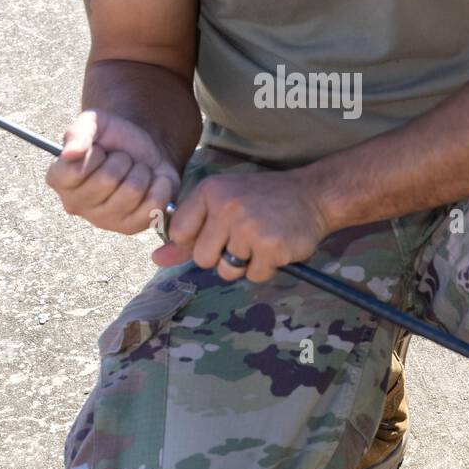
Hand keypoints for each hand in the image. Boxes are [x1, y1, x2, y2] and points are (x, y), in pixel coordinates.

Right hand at [45, 110, 180, 234]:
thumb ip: (78, 134)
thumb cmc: (112, 135)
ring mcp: (103, 221)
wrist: (144, 144)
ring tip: (136, 169)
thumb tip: (69, 154)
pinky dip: (160, 185)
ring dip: (141, 171)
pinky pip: (153, 206)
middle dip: (122, 160)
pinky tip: (153, 180)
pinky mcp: (131, 228)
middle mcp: (76, 205)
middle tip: (122, 159)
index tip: (99, 149)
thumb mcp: (92, 122)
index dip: (95, 154)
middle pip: (108, 179)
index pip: (76, 170)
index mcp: (60, 179)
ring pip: (132, 191)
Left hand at [151, 169, 329, 281]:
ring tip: (260, 240)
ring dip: (243, 263)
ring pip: (227, 271)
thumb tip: (156, 259)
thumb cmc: (261, 199)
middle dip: (221, 255)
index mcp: (211, 191)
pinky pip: (254, 276)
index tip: (218, 229)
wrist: (312, 195)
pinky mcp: (271, 248)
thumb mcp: (222, 203)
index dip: (197, 238)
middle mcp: (227, 207)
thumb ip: (188, 232)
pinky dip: (265, 267)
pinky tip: (275, 246)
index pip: (180, 233)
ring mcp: (250, 228)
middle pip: (202, 258)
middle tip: (244, 234)